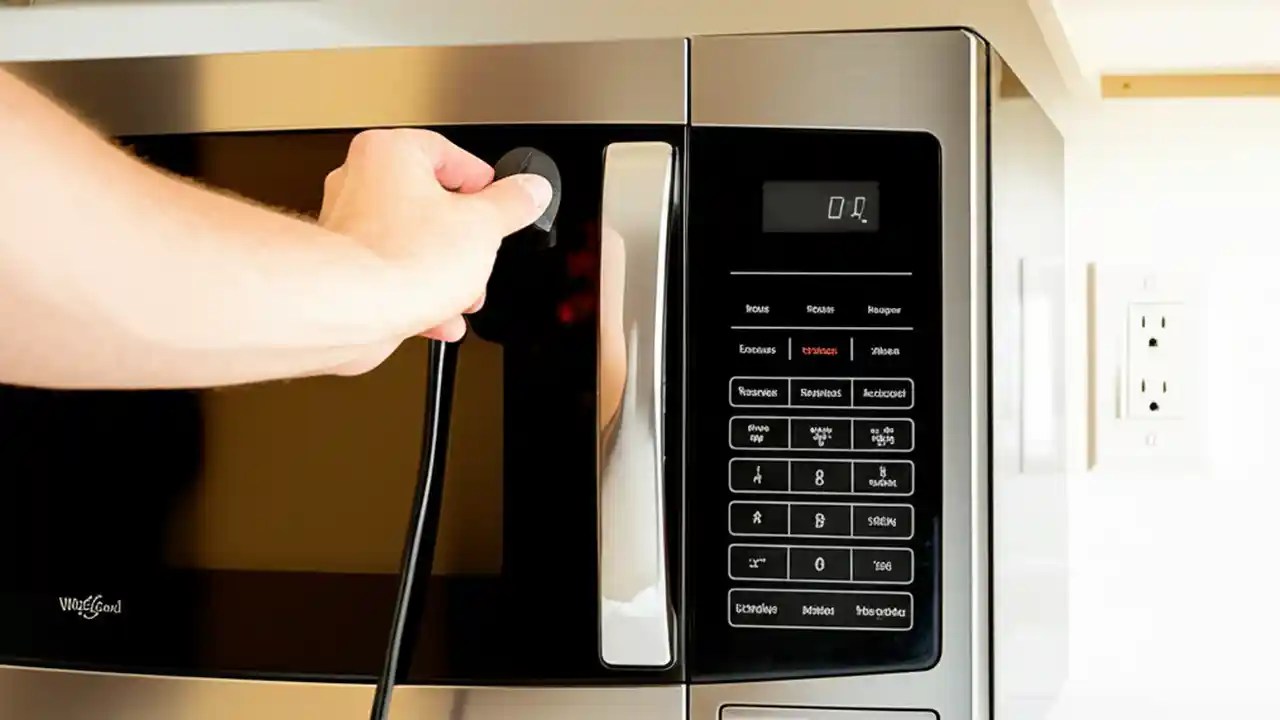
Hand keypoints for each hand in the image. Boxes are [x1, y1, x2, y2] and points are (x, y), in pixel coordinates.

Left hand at [317, 128, 551, 361]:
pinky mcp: (344, 269)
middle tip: (482, 253)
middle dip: (464, 240)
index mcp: (391, 153)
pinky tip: (440, 315)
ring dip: (445, 273)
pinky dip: (417, 293)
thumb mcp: (484, 226)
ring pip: (411, 244)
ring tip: (464, 294)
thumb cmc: (400, 258)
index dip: (483, 183)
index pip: (449, 153)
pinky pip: (392, 274)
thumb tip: (531, 191)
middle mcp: (359, 181)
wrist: (353, 308)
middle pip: (430, 203)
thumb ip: (513, 204)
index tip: (501, 202)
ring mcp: (348, 227)